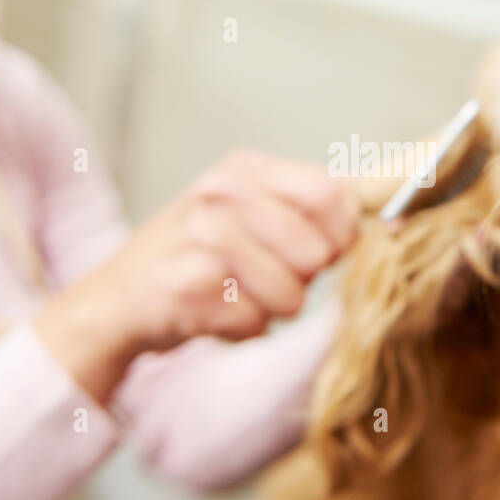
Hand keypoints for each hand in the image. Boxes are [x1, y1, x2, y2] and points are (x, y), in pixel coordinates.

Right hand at [34, 148, 359, 402]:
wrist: (114, 301)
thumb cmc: (194, 260)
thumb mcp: (247, 215)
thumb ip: (308, 214)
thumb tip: (385, 226)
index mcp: (243, 169)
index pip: (330, 194)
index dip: (341, 236)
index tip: (326, 255)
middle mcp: (219, 194)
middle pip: (315, 252)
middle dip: (302, 281)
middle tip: (264, 280)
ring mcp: (198, 237)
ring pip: (290, 294)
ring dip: (271, 311)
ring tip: (234, 296)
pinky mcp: (184, 285)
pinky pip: (254, 322)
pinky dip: (241, 330)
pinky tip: (210, 314)